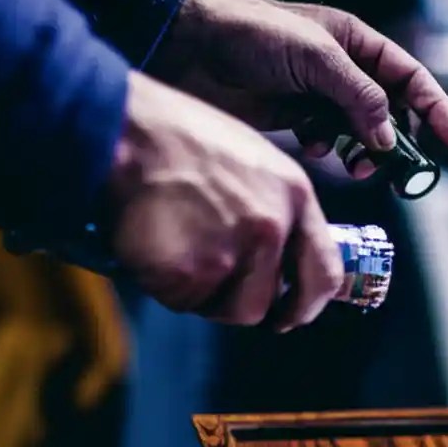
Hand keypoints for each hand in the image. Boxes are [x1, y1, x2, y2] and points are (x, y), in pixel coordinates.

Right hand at [109, 72, 342, 331]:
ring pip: (225, 309)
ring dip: (202, 294)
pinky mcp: (189, 272)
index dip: (307, 305)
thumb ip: (278, 210)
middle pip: (265, 304)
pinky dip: (168, 286)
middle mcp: (271, 227)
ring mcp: (230, 253)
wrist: (122, 131)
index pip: (325, 274)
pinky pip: (183, 302)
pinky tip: (157, 248)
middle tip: (209, 276)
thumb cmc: (181, 138)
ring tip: (179, 250)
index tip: (291, 316)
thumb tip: (284, 258)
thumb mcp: (255, 161)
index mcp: (294, 196)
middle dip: (238, 300)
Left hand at [150, 0, 447, 177]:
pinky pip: (329, 140)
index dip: (436, 109)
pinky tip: (312, 147)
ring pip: (360, 132)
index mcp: (357, 44)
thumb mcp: (317, 58)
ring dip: (361, 151)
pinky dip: (328, 149)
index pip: (410, 78)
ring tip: (352, 163)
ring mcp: (320, 95)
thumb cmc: (253, 36)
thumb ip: (359, 97)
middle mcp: (344, 70)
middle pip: (390, 112)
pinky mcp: (296, 117)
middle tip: (392, 170)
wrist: (191, 47)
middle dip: (395, 142)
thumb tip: (387, 139)